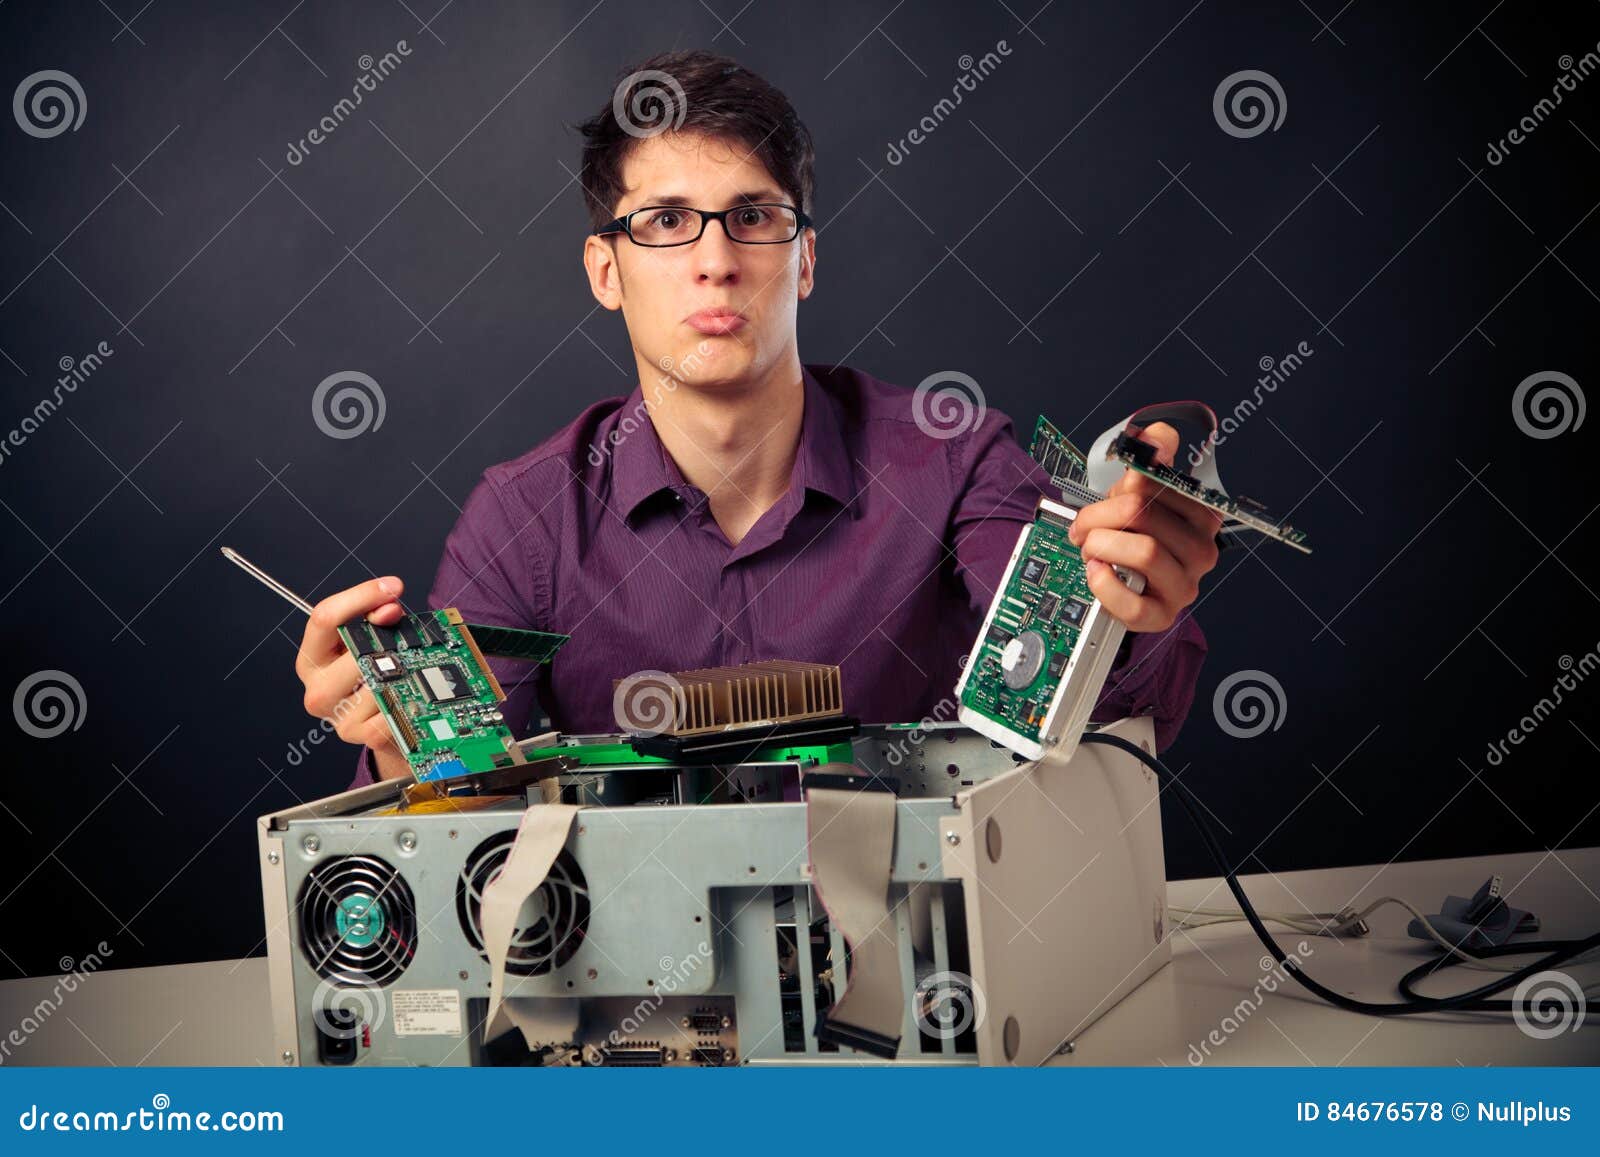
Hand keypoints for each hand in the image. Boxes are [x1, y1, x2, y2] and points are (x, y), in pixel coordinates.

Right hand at [295, 576, 410, 778]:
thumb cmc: (376, 675)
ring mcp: (336, 716)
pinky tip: (413, 695)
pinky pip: (391, 708)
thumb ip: (376, 617)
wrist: (385, 726)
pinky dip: (409, 698)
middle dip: (390, 638)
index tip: (393, 586)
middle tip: (413, 637)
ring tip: (414, 672)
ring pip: (378, 678)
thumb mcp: (371, 640)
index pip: (325, 617)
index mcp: (311, 658)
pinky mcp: (359, 735)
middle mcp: (316, 688)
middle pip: (355, 649)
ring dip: (404, 670)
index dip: (361, 596)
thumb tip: (389, 609)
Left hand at [1066, 421, 1221, 631]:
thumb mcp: (1140, 492)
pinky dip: (1104, 584)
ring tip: (1091, 550)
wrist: (1129, 583)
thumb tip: (1158, 436)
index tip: (1101, 501)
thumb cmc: (1135, 535)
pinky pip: (1133, 602)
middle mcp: (1201, 550)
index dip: (1117, 490)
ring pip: (1144, 552)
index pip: (1155, 486)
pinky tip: (1096, 573)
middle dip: (1099, 518)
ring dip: (1101, 546)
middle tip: (1083, 528)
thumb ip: (1149, 455)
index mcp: (1201, 514)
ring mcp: (1184, 586)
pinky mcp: (1161, 615)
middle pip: (1142, 516)